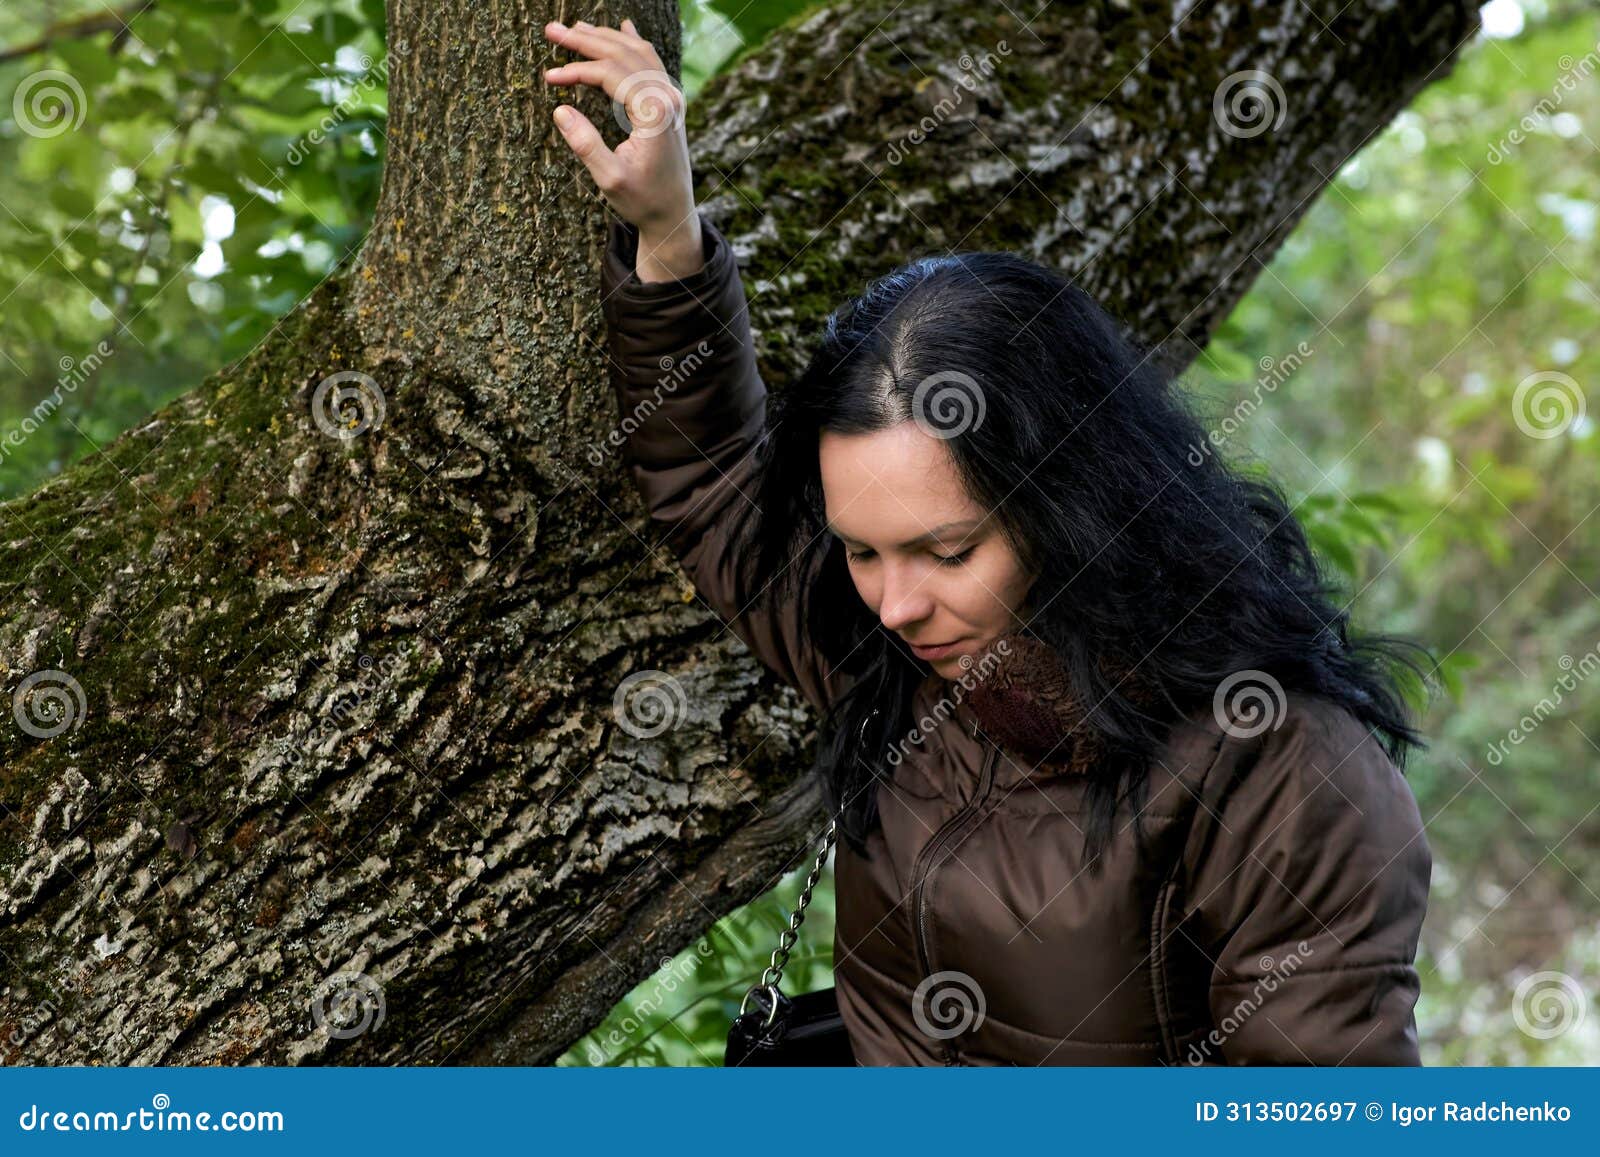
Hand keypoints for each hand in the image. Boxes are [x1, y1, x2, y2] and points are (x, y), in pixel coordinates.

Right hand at [543, 17, 701, 277]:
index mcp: (655, 112)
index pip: (610, 73)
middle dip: (585, 40)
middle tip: (551, 29)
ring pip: (637, 52)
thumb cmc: (643, 201)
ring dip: (604, 38)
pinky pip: (652, 61)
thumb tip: (560, 110)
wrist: (674, 214)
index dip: (577, 70)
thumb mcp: (610, 180)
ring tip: (574, 30)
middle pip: (623, 53)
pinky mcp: (671, 103)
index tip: (549, 77)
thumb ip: (586, 145)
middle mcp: (668, 98)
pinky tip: (623, 26)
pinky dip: (633, 42)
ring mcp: (673, 98)